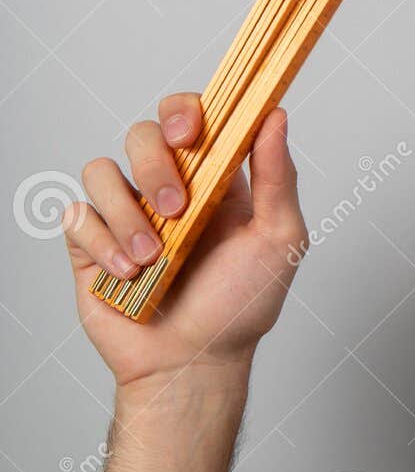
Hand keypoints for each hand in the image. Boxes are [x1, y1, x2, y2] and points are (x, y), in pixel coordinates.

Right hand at [63, 94, 307, 471]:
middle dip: (155, 165)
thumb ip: (278, 175)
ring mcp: (127, 213)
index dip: (186, 109)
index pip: (192, 115)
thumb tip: (276, 114)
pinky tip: (131, 274)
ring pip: (101, 170)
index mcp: (214, 176)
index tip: (192, 130)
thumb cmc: (243, 304)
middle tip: (177, 208)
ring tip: (154, 258)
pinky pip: (77, 215)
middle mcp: (168, 186)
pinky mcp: (90, 243)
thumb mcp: (280, 238)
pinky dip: (104, 243)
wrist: (194, 362)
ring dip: (129, 215)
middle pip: (142, 132)